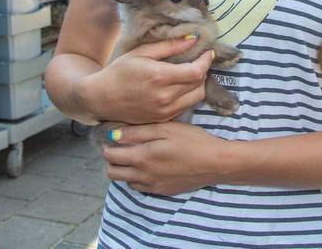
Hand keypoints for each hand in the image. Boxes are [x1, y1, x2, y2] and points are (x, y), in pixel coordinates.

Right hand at [82, 38, 214, 124]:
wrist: (101, 98)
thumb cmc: (119, 72)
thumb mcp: (142, 53)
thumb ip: (169, 46)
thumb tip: (193, 39)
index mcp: (160, 77)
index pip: (196, 71)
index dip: (206, 61)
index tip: (208, 53)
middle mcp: (165, 97)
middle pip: (200, 84)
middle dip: (202, 71)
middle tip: (197, 61)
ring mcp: (165, 111)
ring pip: (196, 98)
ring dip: (198, 85)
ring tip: (189, 74)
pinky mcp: (163, 119)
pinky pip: (186, 107)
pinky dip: (188, 96)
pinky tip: (179, 87)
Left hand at [102, 122, 227, 195]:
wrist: (215, 163)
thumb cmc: (192, 141)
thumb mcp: (166, 129)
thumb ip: (137, 133)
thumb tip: (113, 135)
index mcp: (142, 158)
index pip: (110, 156)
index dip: (106, 145)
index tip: (111, 137)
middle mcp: (143, 176)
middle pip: (113, 173)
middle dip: (111, 160)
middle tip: (119, 147)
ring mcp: (153, 186)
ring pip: (125, 182)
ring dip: (123, 170)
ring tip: (133, 156)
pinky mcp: (163, 191)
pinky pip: (141, 187)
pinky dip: (137, 178)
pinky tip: (148, 167)